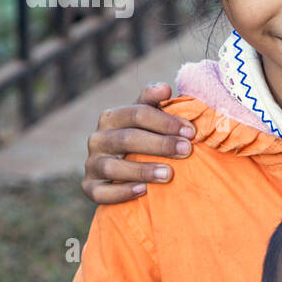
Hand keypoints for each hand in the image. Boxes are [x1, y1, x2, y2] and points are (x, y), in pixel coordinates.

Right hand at [82, 83, 193, 204]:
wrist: (122, 169)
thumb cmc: (143, 137)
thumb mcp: (148, 117)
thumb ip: (154, 101)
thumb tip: (165, 88)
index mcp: (111, 117)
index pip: (137, 113)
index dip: (165, 121)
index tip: (191, 131)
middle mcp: (97, 139)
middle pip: (127, 139)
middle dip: (160, 144)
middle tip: (186, 150)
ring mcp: (92, 164)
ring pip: (112, 167)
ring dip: (142, 170)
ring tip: (169, 174)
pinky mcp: (89, 187)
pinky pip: (100, 193)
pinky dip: (121, 192)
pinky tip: (144, 191)